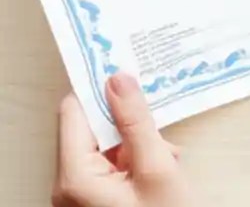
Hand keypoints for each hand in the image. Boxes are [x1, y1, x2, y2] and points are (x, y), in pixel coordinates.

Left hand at [54, 74, 191, 206]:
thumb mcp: (157, 170)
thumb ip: (137, 123)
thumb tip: (119, 81)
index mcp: (75, 178)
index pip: (74, 113)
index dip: (100, 90)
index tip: (125, 71)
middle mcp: (68, 186)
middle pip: (90, 129)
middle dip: (126, 122)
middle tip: (157, 124)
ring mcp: (80, 194)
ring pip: (103, 146)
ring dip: (135, 142)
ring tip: (165, 157)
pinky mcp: (93, 199)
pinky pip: (108, 164)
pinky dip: (134, 159)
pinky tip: (158, 167)